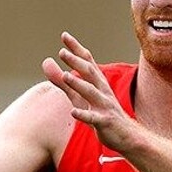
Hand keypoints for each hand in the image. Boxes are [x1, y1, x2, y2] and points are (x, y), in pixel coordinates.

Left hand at [42, 32, 139, 151]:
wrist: (125, 135)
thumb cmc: (101, 113)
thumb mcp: (79, 97)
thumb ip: (63, 82)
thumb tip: (46, 63)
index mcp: (97, 83)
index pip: (87, 61)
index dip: (76, 49)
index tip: (64, 35)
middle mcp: (102, 90)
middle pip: (90, 73)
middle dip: (77, 62)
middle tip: (62, 52)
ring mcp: (104, 106)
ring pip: (91, 93)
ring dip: (79, 84)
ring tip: (66, 76)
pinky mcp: (105, 122)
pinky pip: (94, 118)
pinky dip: (84, 114)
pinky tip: (73, 112)